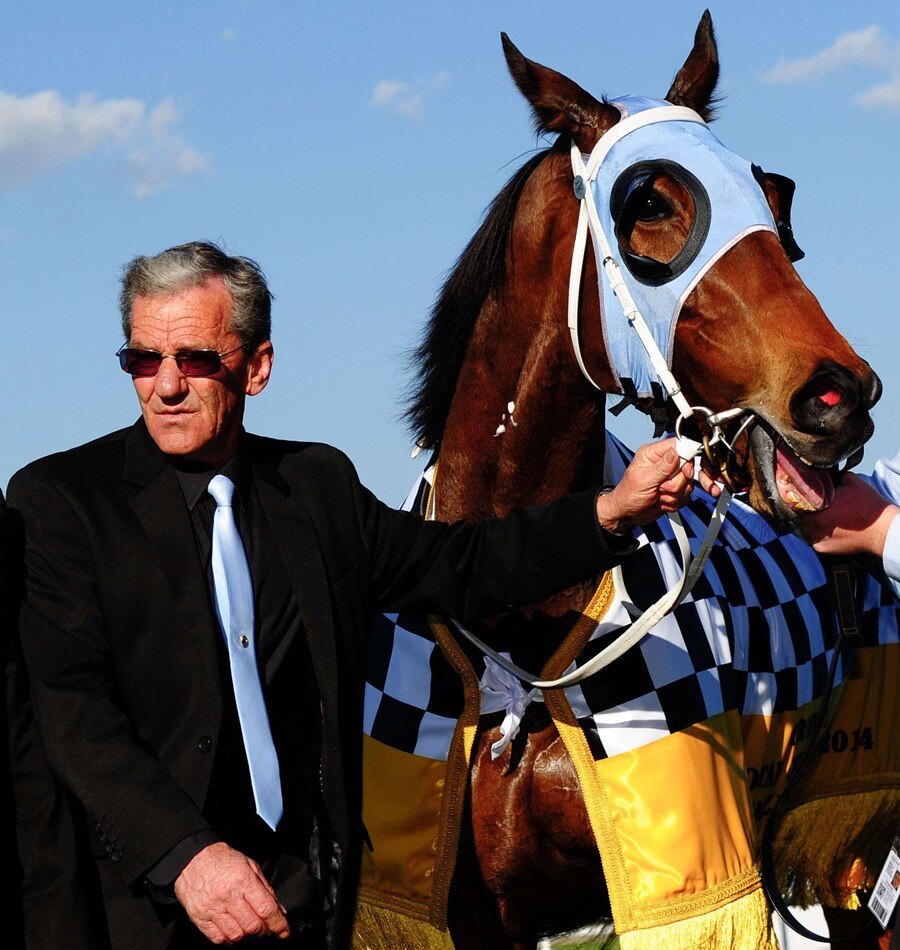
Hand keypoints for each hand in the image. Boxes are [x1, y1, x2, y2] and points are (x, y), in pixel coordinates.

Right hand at [174, 842, 289, 943]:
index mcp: (243, 880)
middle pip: (253, 925)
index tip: (284, 931)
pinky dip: (229, 940)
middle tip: (267, 929)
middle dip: (264, 931)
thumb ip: (265, 888)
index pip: (266, 908)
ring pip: (236, 935)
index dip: (278, 924)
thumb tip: (279, 910)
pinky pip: (218, 938)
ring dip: (247, 937)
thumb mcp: (249, 865)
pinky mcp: (199, 918)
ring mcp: (212, 908)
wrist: (193, 859)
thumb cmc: (223, 860)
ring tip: (250, 929)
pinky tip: (234, 931)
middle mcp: (228, 895)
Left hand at [597, 437, 695, 532]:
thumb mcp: (643, 480)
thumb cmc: (627, 496)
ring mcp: (670, 478)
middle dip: (675, 483)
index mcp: (652, 454)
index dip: (685, 458)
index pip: (677, 446)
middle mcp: (663, 464)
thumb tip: (675, 452)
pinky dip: (674, 502)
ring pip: (687, 484)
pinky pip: (686, 496)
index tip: (684, 471)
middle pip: (686, 468)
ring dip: (673, 495)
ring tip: (658, 495)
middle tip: (660, 487)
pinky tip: (661, 501)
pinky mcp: (675, 491)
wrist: (626, 515)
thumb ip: (662, 467)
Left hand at [795, 472, 898, 556]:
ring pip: (803, 528)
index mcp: (817, 507)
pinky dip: (816, 533)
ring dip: (808, 522)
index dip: (798, 497)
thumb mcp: (850, 481)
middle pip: (798, 515)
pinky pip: (811, 539)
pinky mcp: (822, 548)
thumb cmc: (868, 506)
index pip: (795, 502)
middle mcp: (814, 525)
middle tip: (812, 506)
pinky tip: (827, 527)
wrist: (882, 530)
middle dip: (803, 510)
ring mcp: (817, 538)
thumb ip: (832, 476)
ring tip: (820, 516)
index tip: (803, 495)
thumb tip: (822, 473)